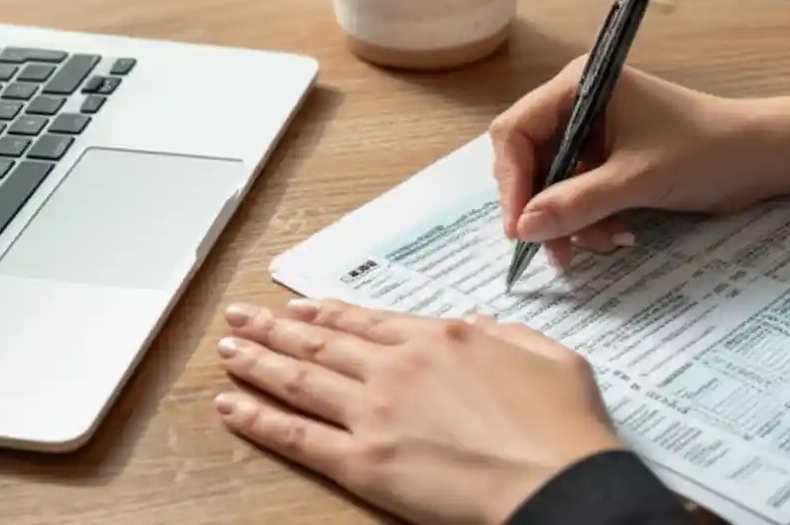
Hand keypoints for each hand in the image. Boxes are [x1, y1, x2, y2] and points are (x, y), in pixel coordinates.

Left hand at [214, 299, 624, 524]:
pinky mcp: (363, 463)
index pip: (366, 321)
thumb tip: (477, 325)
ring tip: (226, 350)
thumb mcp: (546, 355)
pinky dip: (259, 418)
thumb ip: (505, 333)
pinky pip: (297, 437)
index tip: (297, 308)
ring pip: (299, 379)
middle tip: (239, 317)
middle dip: (274, 328)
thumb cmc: (562, 425)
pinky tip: (231, 405)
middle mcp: (397, 367)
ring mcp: (375, 413)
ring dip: (257, 361)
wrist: (557, 481)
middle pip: (321, 342)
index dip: (325, 314)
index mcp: (440, 337)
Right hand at [490, 58, 789, 263]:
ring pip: (552, 183)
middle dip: (542, 207)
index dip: (512, 182)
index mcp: (579, 85)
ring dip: (569, 220)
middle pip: (529, 160)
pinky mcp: (608, 157)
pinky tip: (616, 236)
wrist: (764, 159)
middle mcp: (578, 102)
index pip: (516, 131)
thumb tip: (523, 228)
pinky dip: (588, 219)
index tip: (520, 228)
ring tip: (601, 245)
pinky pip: (577, 192)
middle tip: (556, 249)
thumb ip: (576, 203)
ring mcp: (592, 130)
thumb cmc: (707, 152)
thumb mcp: (637, 180)